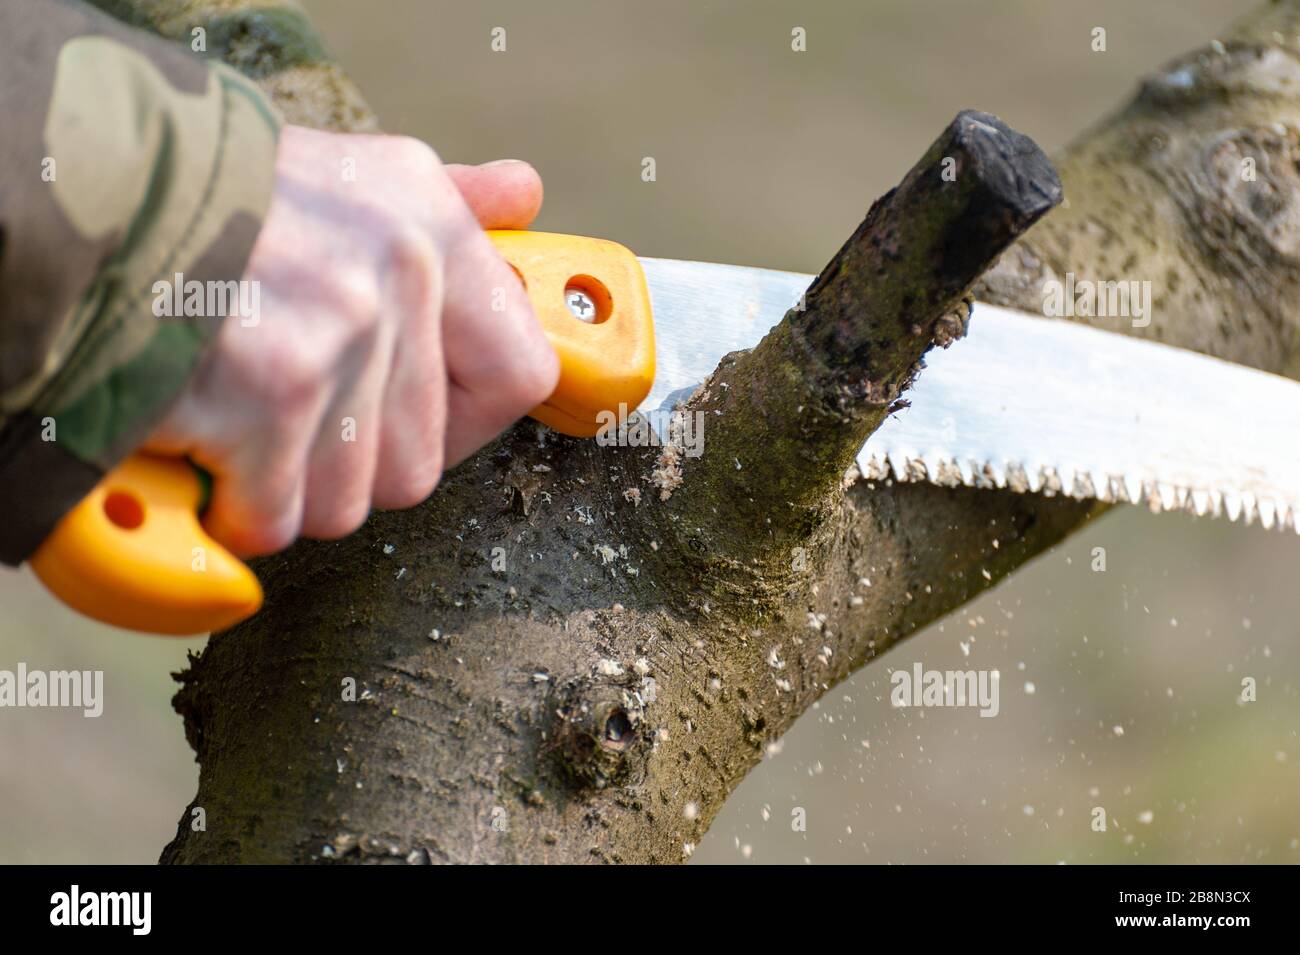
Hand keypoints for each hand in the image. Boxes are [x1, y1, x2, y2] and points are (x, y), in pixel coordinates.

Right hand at [144, 125, 558, 556]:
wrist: (84, 201)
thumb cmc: (212, 199)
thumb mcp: (347, 175)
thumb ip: (446, 200)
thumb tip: (521, 196)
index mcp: (430, 222)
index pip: (521, 375)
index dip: (467, 428)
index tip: (415, 432)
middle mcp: (401, 271)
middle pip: (418, 465)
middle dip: (345, 468)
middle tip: (283, 421)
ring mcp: (341, 333)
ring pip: (349, 502)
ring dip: (285, 490)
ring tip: (237, 423)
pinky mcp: (272, 390)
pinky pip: (276, 516)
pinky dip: (230, 507)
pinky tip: (200, 448)